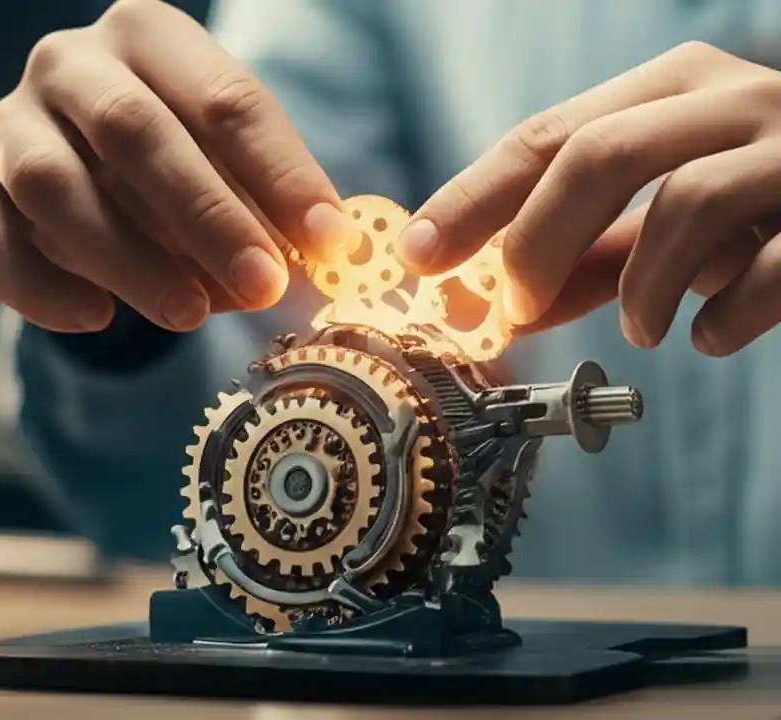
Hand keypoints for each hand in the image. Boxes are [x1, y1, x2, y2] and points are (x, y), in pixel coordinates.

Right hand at [0, 0, 354, 333]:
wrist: (80, 158)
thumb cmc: (177, 156)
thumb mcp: (231, 163)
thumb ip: (269, 203)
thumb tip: (323, 263)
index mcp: (146, 32)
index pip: (222, 98)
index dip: (280, 173)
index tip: (327, 242)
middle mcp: (66, 63)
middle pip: (132, 131)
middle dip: (206, 216)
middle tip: (263, 286)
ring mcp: (7, 126)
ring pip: (53, 187)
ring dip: (127, 259)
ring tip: (190, 314)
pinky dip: (41, 292)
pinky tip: (97, 318)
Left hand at [396, 41, 780, 356]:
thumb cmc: (763, 207)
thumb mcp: (665, 216)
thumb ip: (586, 252)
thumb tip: (495, 303)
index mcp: (674, 88)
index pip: (546, 136)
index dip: (471, 199)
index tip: (417, 255)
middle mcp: (737, 101)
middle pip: (602, 155)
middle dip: (537, 242)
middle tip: (515, 305)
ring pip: (687, 201)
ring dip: (637, 285)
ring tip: (638, 326)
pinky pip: (770, 269)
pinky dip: (722, 318)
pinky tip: (709, 337)